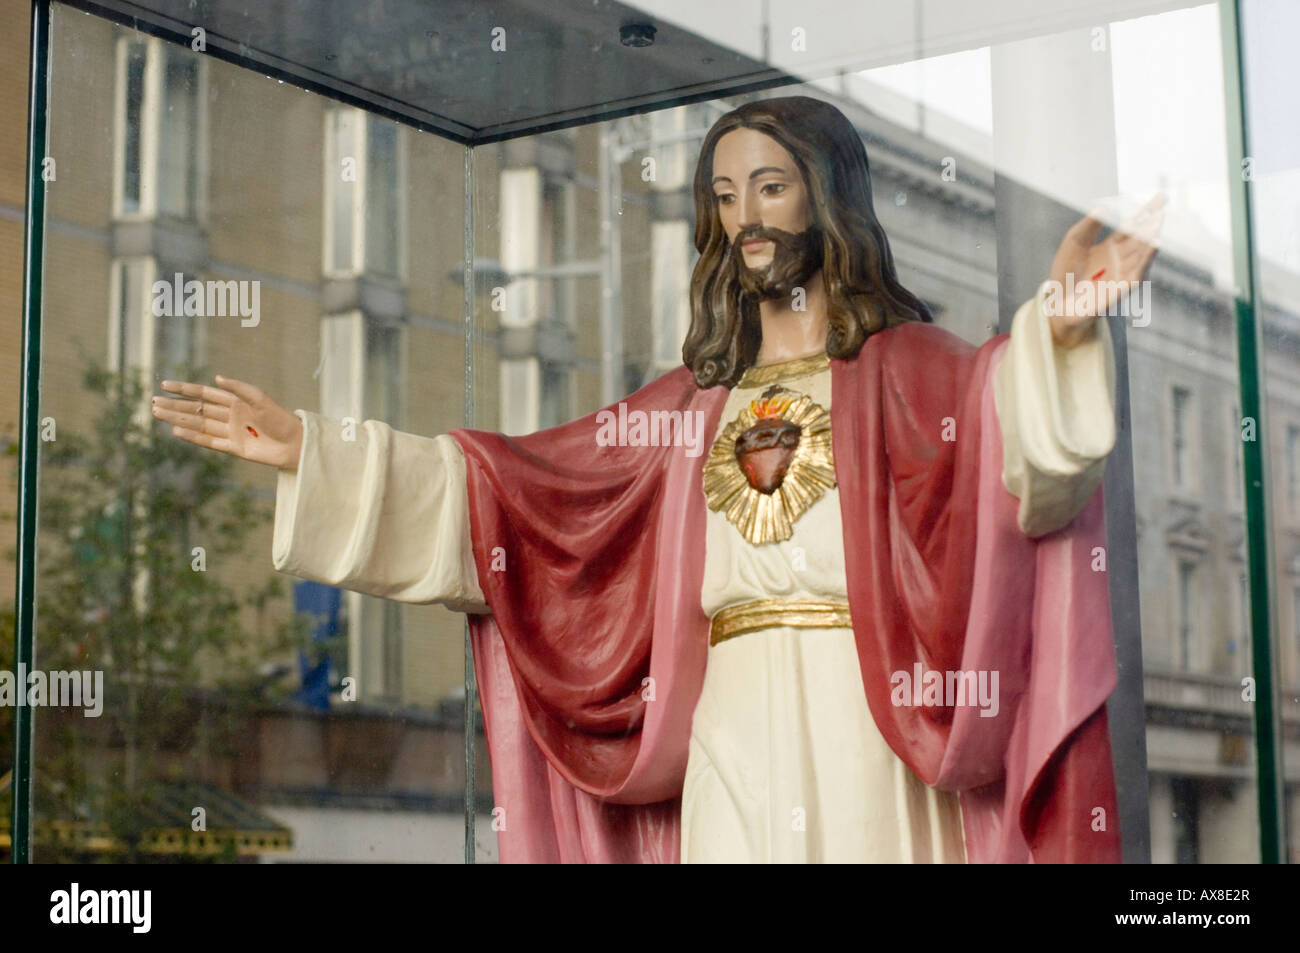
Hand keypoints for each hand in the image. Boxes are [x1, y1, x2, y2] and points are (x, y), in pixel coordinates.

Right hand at [151, 375, 303, 469]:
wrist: (296, 443)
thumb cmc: (282, 418)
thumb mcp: (261, 399)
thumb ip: (239, 389)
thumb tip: (216, 378)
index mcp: (235, 401)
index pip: (204, 393)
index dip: (184, 390)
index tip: (164, 385)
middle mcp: (230, 416)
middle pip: (197, 409)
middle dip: (175, 406)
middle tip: (153, 403)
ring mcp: (230, 432)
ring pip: (199, 424)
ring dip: (179, 420)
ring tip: (158, 414)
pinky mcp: (234, 448)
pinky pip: (210, 441)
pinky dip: (194, 437)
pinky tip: (178, 431)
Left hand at [1047, 192, 1165, 347]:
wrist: (1059, 301)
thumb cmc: (1065, 272)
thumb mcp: (1074, 243)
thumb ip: (1088, 226)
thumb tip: (1103, 206)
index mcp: (1111, 245)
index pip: (1133, 225)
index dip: (1146, 212)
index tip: (1160, 198)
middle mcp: (1121, 257)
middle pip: (1141, 236)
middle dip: (1152, 221)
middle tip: (1163, 205)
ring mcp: (1123, 271)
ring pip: (1141, 251)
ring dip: (1151, 236)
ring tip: (1158, 219)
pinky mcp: (1122, 287)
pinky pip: (1137, 270)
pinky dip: (1146, 257)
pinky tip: (1153, 244)